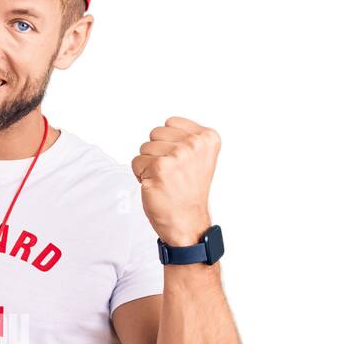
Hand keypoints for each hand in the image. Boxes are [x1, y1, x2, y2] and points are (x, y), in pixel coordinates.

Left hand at [131, 116, 219, 245]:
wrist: (187, 221)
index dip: (168, 143)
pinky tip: (156, 186)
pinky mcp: (160, 167)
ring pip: (144, 148)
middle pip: (155, 133)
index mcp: (207, 138)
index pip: (170, 123)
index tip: (180, 162)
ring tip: (164, 180)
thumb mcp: (198, 157)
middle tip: (171, 173)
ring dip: (148, 165)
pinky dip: (141, 175)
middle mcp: (194, 144)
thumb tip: (165, 126)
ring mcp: (177, 155)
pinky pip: (136, 162)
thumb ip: (186, 137)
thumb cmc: (189, 191)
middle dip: (157, 153)